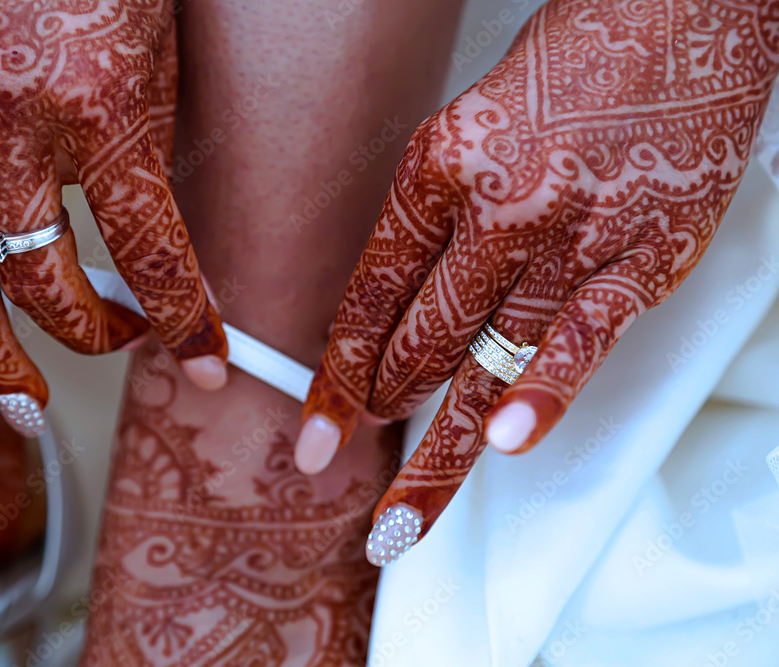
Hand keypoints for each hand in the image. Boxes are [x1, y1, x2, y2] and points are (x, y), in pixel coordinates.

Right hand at [0, 0, 227, 435]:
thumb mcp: (156, 65)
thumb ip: (148, 163)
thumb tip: (162, 256)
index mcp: (100, 105)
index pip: (150, 251)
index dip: (185, 320)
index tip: (205, 359)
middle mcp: (11, 116)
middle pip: (42, 275)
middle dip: (91, 329)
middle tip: (116, 339)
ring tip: (23, 389)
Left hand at [295, 0, 778, 563]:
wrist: (681, 10)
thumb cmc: (567, 67)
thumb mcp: (465, 126)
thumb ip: (434, 222)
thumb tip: (400, 313)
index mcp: (436, 168)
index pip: (369, 300)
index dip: (334, 378)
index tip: (315, 434)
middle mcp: (495, 206)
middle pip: (420, 338)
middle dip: (381, 409)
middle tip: (357, 462)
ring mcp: (570, 233)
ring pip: (486, 357)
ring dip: (441, 443)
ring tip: (404, 514)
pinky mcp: (642, 252)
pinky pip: (583, 336)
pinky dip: (544, 392)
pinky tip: (507, 442)